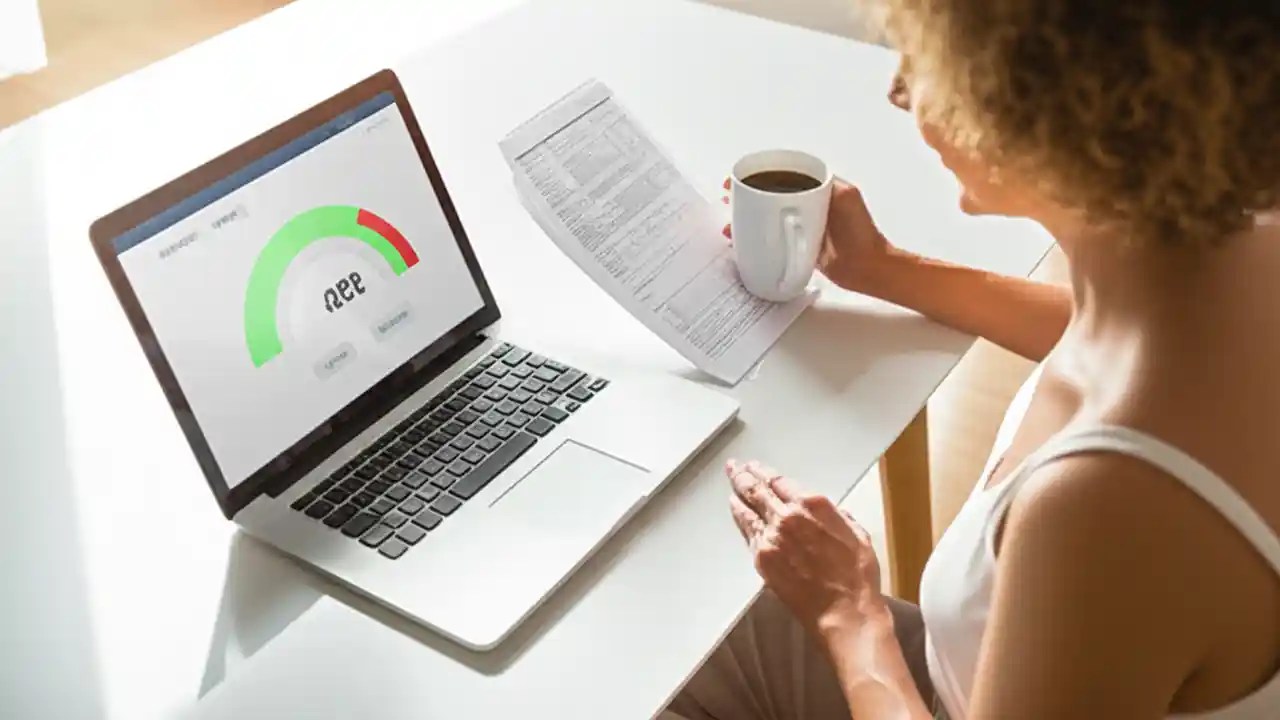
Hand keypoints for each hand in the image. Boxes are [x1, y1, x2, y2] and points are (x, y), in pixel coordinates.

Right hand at [720, 178, 898, 295]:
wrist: (868, 267)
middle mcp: (809, 205)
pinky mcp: (799, 245)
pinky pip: (774, 239)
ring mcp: (803, 225)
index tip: (742, 176)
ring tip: (732, 222)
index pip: (784, 174)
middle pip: (771, 195)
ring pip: (768, 217)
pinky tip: (744, 243)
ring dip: (748, 219)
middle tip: (729, 197)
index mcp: (818, 188)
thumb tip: (804, 176)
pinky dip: (758, 239)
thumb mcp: (846, 197)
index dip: (761, 174)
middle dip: (748, 195)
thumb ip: (827, 184)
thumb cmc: (863, 233)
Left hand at [726, 459, 888, 639]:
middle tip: (734, 467)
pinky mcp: (762, 559)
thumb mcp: (856, 533)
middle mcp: (787, 516)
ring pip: (747, 509)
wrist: (845, 611)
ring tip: (731, 482)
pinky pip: (747, 533)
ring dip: (737, 493)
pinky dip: (740, 518)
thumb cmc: (856, 576)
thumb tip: (827, 511)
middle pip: (756, 489)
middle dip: (743, 475)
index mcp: (813, 505)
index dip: (764, 471)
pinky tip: (737, 512)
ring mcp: (771, 538)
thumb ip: (835, 516)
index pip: (778, 480)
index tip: (756, 466)